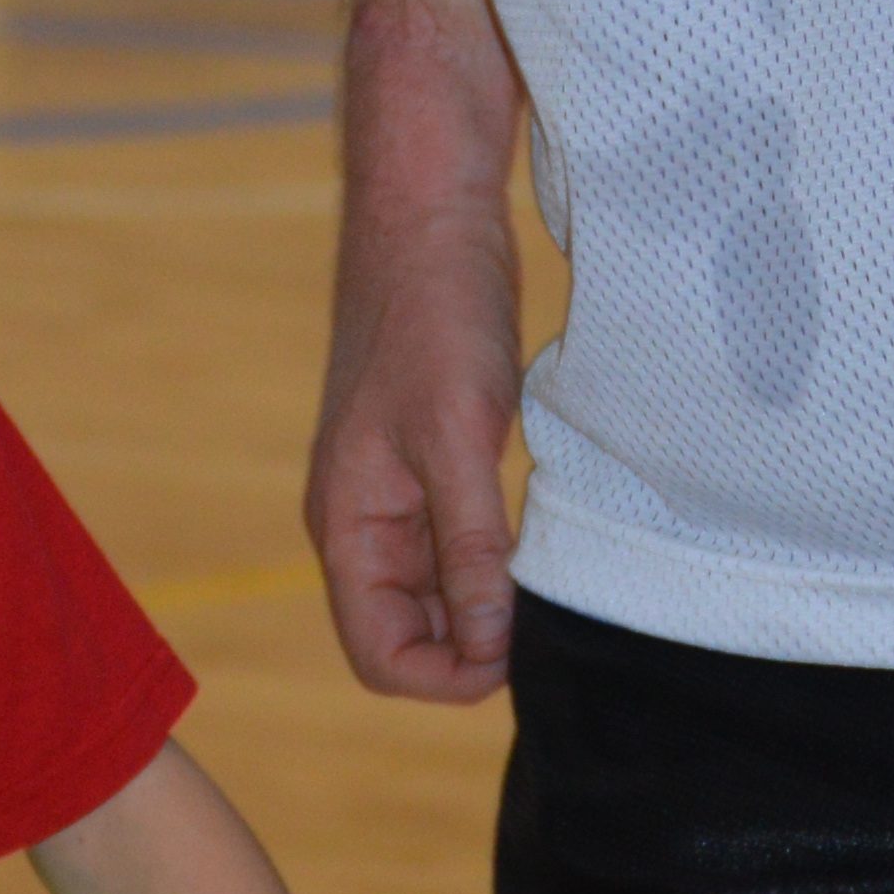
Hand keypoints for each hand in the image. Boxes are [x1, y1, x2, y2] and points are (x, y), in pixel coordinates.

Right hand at [309, 133, 522, 709]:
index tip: (519, 649)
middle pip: (407, 634)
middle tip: (545, 615)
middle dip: (472, 646)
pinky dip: (496, 556)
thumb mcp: (457, 436)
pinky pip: (456, 542)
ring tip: (546, 576)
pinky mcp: (430, 461)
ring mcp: (395, 492)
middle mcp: (361, 520)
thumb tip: (486, 643)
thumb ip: (467, 546)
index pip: (380, 655)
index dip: (449, 676)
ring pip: (436, 592)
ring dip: (487, 603)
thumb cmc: (434, 313)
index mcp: (347, 524)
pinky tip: (540, 534)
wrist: (430, 217)